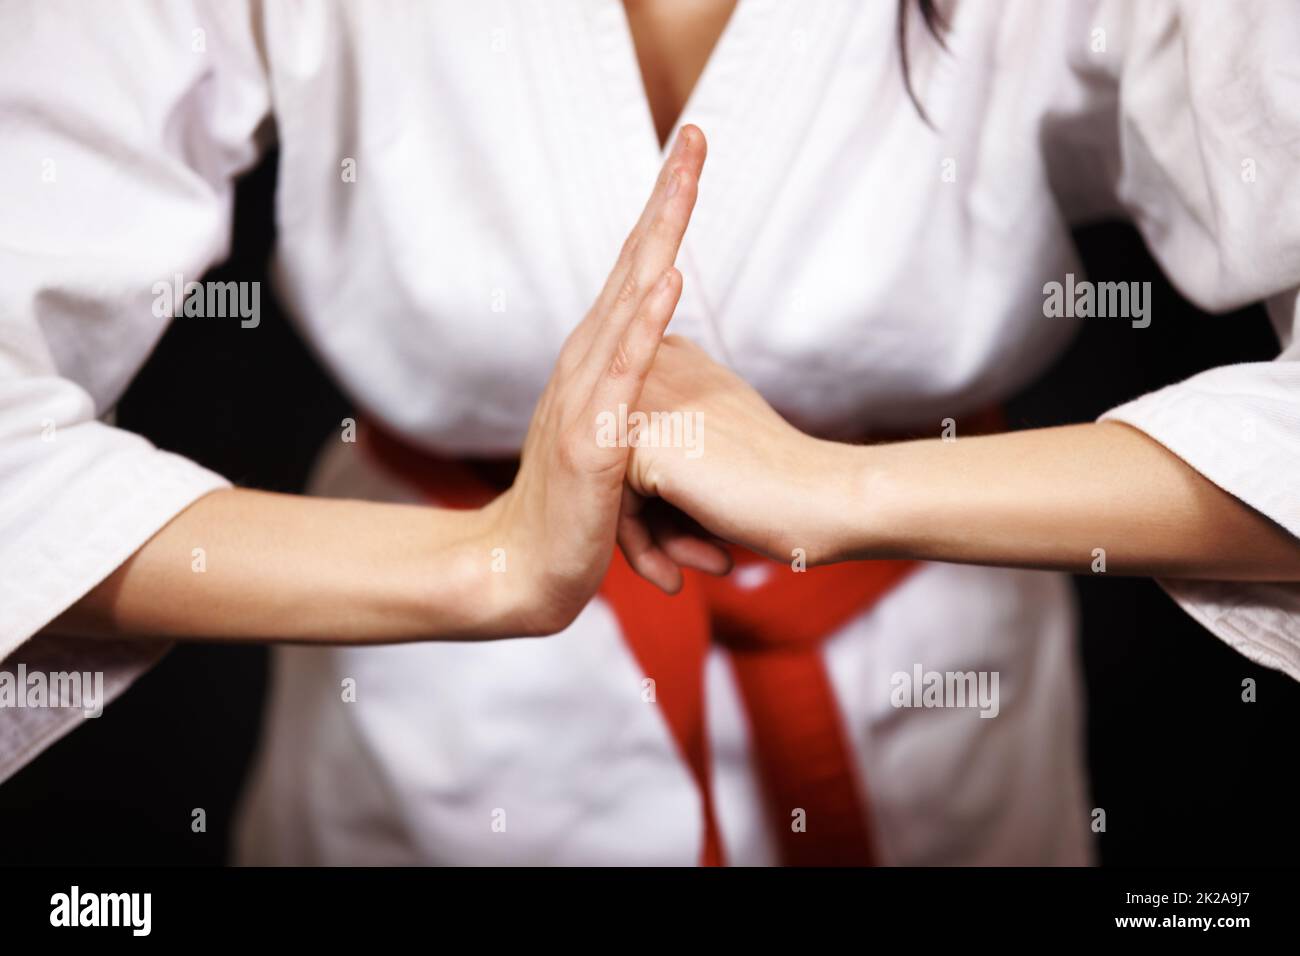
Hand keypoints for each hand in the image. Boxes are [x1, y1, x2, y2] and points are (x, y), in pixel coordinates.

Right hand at [478, 126, 730, 634]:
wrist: (528, 569)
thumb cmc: (576, 508)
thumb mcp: (614, 439)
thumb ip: (635, 394)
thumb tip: (659, 360)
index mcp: (599, 361)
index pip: (638, 271)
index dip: (665, 214)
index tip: (694, 156)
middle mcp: (586, 364)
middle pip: (632, 266)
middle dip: (665, 200)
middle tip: (695, 136)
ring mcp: (585, 397)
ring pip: (626, 305)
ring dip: (657, 242)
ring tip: (684, 186)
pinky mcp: (591, 440)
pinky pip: (620, 373)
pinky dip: (642, 323)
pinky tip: (663, 280)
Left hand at [622, 335, 857, 571]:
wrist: (819, 497)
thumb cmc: (775, 482)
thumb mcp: (714, 442)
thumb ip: (668, 438)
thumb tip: (622, 488)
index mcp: (669, 357)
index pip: (623, 439)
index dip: (652, 494)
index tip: (692, 533)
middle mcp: (649, 367)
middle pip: (610, 464)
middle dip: (649, 522)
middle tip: (692, 561)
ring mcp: (639, 401)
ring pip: (609, 489)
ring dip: (653, 540)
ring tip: (693, 568)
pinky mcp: (638, 440)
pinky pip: (616, 511)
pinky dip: (648, 549)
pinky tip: (686, 572)